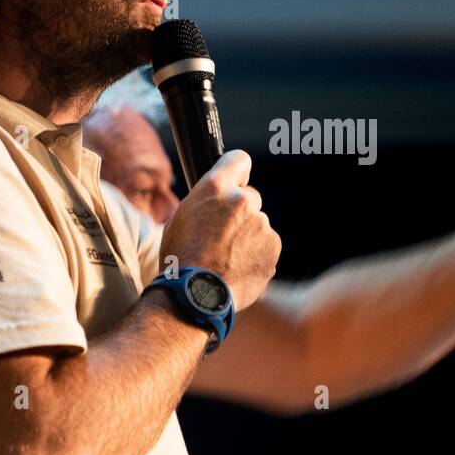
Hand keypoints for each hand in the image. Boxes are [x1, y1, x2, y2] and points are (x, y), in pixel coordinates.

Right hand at [159, 150, 281, 310]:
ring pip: (258, 225)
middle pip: (250, 198)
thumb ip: (207, 202)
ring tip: (226, 259)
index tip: (238, 181)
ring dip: (248, 238)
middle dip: (240, 214)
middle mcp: (242, 200)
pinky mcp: (273, 246)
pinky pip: (266, 246)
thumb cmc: (181, 258)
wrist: (196, 295)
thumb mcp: (181, 218)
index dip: (238, 171)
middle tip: (222, 237)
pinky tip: (237, 269)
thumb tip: (219, 200)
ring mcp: (261, 223)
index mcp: (215, 187)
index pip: (238, 160)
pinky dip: (257, 256)